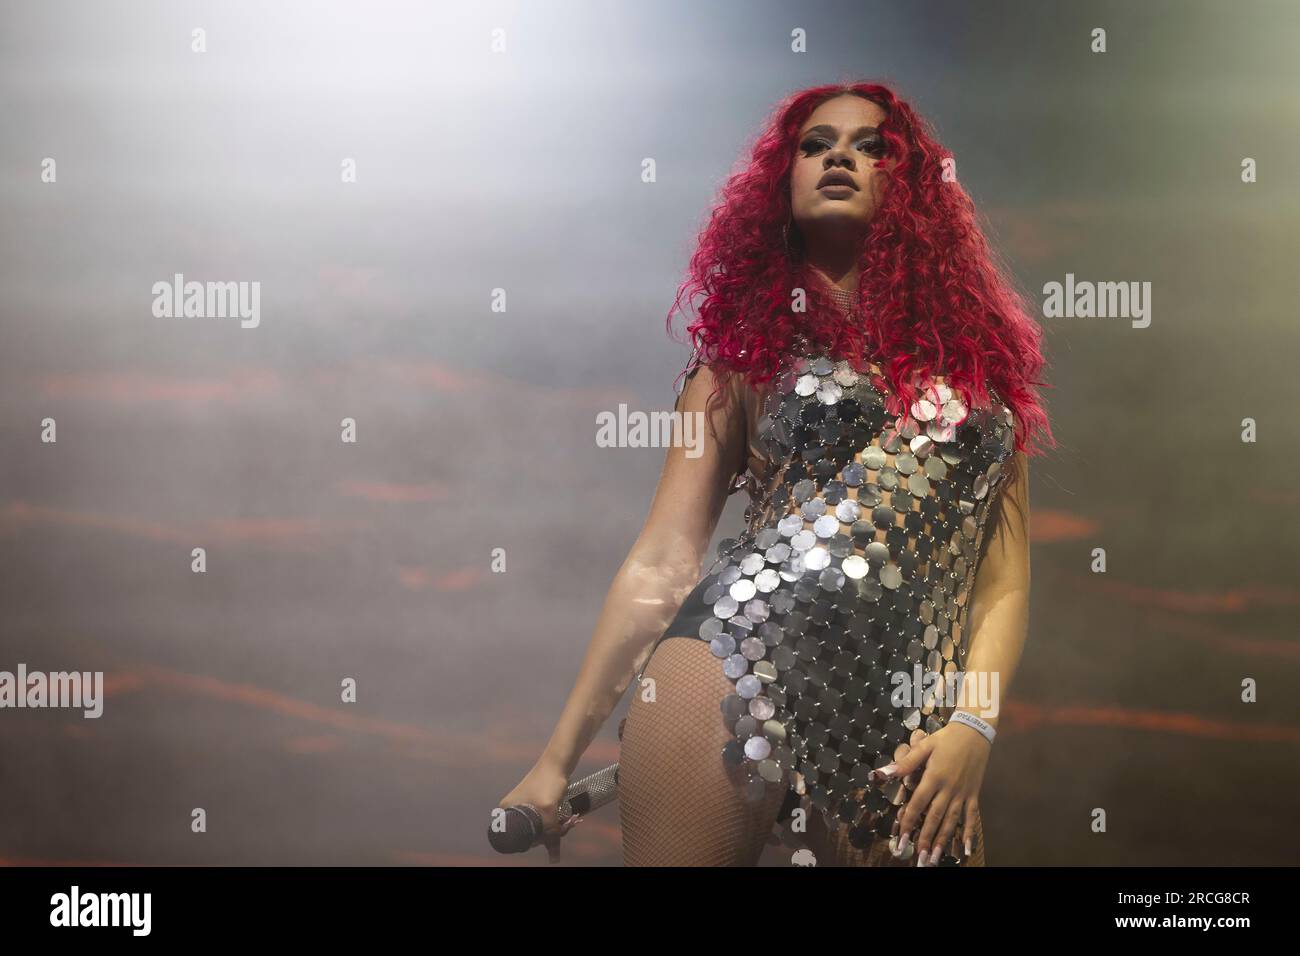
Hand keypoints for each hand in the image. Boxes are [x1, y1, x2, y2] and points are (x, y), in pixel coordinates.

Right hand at [497, 761, 580, 862]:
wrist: (558, 762)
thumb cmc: (548, 782)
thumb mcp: (548, 809)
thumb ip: (550, 833)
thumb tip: (554, 859)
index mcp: (508, 811)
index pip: (520, 838)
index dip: (537, 841)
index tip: (552, 835)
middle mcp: (513, 810)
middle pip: (532, 832)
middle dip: (552, 832)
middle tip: (568, 824)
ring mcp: (525, 807)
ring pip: (541, 827)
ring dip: (558, 827)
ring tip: (572, 820)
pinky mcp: (536, 804)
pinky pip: (545, 820)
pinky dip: (558, 822)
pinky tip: (570, 819)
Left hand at [870, 719, 991, 865]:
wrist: (975, 731)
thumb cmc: (946, 738)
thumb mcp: (924, 746)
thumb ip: (905, 763)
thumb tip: (881, 773)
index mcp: (934, 777)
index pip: (918, 804)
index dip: (908, 822)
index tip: (901, 839)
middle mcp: (948, 789)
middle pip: (934, 818)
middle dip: (924, 839)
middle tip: (917, 859)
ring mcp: (962, 793)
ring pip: (951, 821)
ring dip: (943, 841)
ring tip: (934, 858)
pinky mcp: (974, 794)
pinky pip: (971, 816)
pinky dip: (969, 833)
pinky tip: (967, 849)